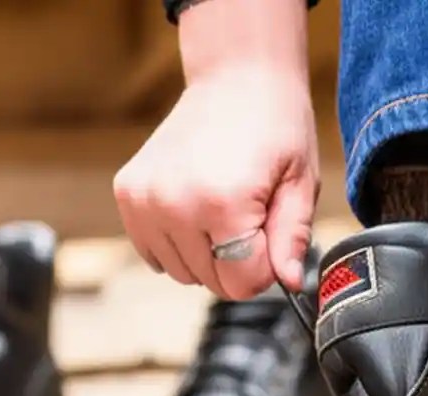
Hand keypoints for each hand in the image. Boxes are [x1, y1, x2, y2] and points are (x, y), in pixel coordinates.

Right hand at [113, 0, 316, 297]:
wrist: (234, 78)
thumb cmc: (275, 126)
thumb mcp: (300, 182)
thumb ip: (292, 238)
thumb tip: (292, 283)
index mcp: (223, 202)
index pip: (242, 282)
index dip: (265, 269)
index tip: (272, 237)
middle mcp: (174, 204)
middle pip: (212, 281)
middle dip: (238, 261)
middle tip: (251, 214)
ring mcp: (144, 199)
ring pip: (181, 273)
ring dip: (207, 255)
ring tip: (224, 209)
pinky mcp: (127, 193)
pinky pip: (153, 253)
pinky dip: (178, 244)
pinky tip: (197, 210)